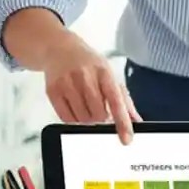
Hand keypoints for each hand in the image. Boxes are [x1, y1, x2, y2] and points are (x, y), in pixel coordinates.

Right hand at [40, 30, 140, 144]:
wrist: (59, 48)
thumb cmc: (88, 64)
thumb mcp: (108, 74)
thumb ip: (123, 99)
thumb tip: (136, 121)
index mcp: (103, 71)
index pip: (116, 101)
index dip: (122, 122)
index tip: (127, 139)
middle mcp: (84, 76)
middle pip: (98, 114)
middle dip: (102, 118)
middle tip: (99, 110)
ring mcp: (67, 83)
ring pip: (83, 119)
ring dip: (88, 119)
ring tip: (86, 104)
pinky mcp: (52, 91)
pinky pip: (66, 119)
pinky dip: (74, 119)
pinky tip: (75, 107)